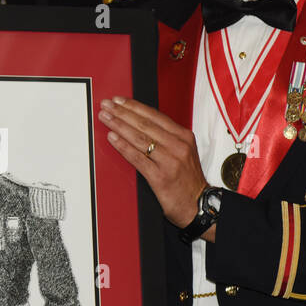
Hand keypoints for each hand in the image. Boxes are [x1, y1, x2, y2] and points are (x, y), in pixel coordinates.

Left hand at [98, 97, 213, 239]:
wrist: (199, 205)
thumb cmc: (188, 180)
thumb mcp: (183, 152)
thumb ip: (167, 137)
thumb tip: (141, 123)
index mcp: (184, 137)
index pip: (155, 116)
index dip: (134, 106)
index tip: (119, 100)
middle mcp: (178, 146)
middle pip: (145, 124)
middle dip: (123, 113)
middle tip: (107, 105)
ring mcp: (170, 161)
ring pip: (140, 138)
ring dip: (119, 126)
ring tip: (106, 118)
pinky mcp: (160, 177)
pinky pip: (137, 158)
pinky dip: (123, 147)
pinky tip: (112, 138)